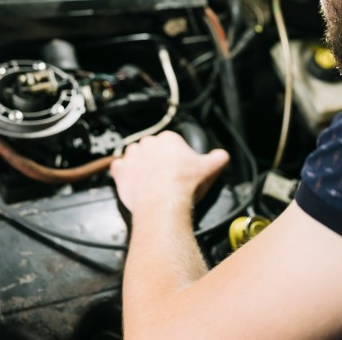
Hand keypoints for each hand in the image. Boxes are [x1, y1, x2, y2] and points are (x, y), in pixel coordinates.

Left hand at [110, 131, 229, 214]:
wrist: (164, 203)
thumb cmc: (186, 184)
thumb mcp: (210, 169)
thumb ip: (218, 158)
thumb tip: (223, 155)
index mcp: (169, 139)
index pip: (170, 142)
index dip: (173, 155)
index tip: (177, 167)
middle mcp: (148, 143)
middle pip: (151, 147)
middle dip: (155, 158)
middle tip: (163, 175)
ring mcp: (132, 156)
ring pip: (133, 155)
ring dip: (138, 164)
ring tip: (148, 180)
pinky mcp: (120, 170)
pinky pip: (118, 167)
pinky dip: (123, 173)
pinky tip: (132, 182)